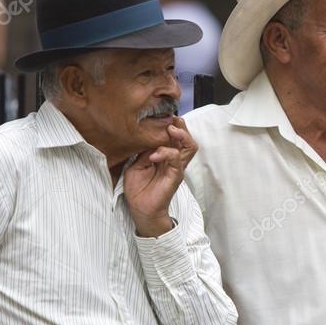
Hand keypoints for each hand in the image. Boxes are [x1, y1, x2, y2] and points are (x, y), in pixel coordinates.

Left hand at [123, 117, 196, 236]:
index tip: (162, 116)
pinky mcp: (176, 176)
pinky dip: (166, 153)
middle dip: (181, 126)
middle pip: (187, 138)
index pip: (175, 136)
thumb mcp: (136, 164)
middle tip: (171, 119)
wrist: (140, 208)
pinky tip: (154, 155)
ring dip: (182, 135)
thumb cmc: (138, 187)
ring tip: (170, 130)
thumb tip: (148, 138)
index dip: (172, 124)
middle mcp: (174, 159)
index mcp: (165, 155)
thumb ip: (144, 151)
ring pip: (190, 146)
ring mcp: (176, 167)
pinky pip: (177, 159)